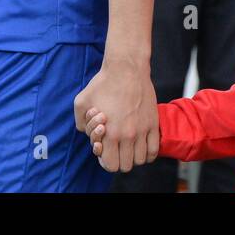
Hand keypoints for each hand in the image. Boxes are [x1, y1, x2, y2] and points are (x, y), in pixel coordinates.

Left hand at [73, 57, 158, 172]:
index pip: (110, 165)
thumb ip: (80, 123)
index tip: (105, 150)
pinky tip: (142, 145)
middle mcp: (127, 135)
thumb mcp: (81, 102)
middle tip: (117, 148)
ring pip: (141, 160)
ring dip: (134, 156)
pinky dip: (148, 153)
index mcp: (110, 134)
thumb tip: (87, 134)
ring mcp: (142, 130)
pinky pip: (154, 150)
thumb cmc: (102, 84)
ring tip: (129, 146)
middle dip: (119, 160)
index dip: (106, 161)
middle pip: (126, 165)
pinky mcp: (153, 123)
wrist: (126, 68)